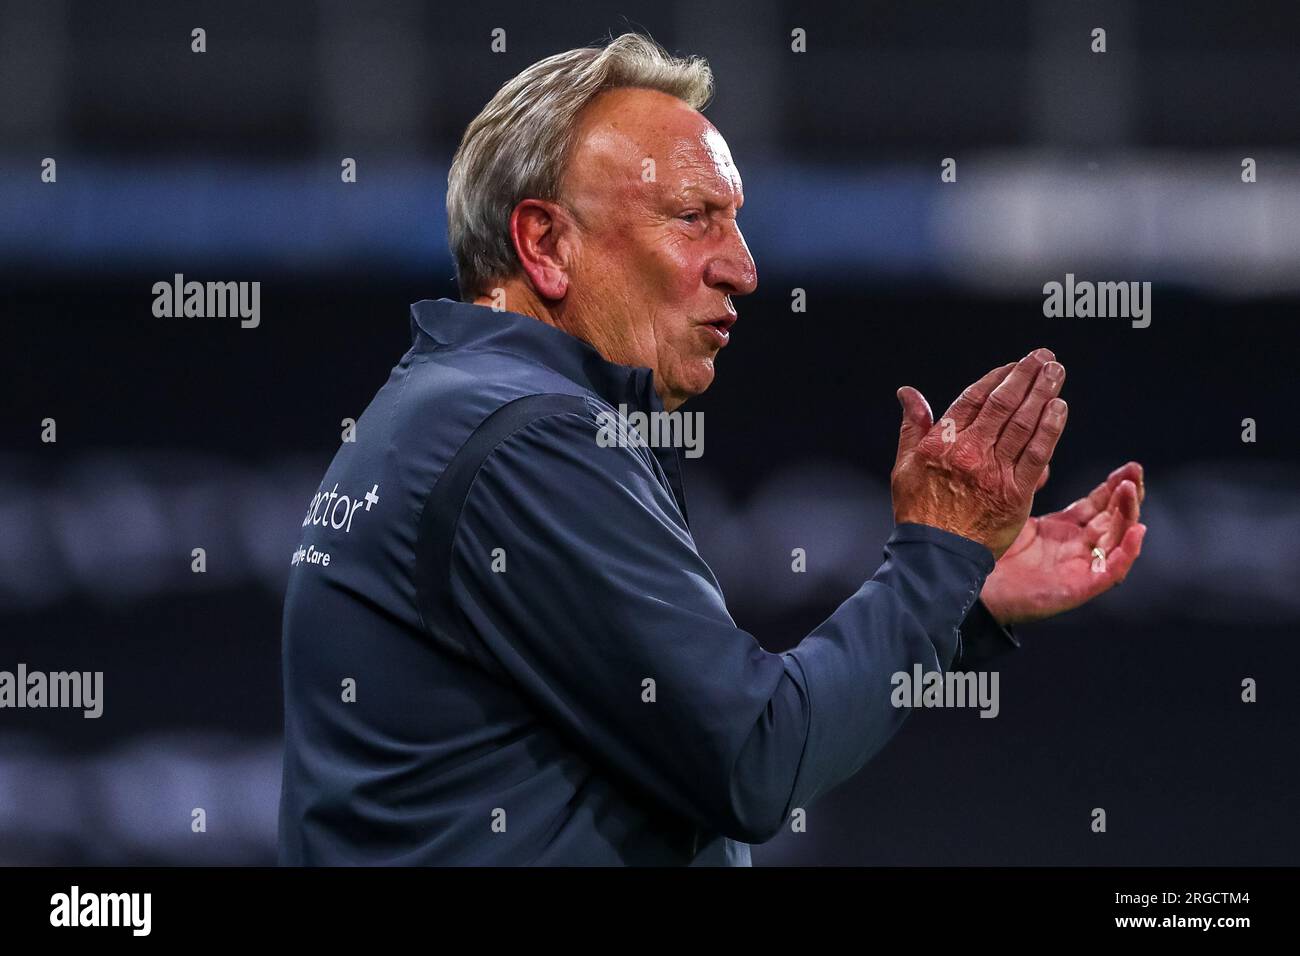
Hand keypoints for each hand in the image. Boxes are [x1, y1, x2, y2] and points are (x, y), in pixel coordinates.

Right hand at [892, 348, 1067, 558]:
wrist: (937, 555)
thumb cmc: (919, 511)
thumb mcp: (905, 465)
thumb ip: (913, 425)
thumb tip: (908, 392)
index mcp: (942, 443)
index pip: (974, 399)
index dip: (996, 377)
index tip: (1013, 364)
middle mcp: (970, 452)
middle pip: (1003, 404)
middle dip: (1026, 376)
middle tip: (1044, 357)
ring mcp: (994, 472)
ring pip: (1023, 423)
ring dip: (1043, 394)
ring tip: (1056, 372)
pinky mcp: (1016, 492)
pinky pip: (1037, 453)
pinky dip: (1050, 428)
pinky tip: (1059, 408)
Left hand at [980, 462, 1147, 625]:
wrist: (972, 580)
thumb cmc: (988, 550)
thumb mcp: (1014, 513)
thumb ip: (1030, 487)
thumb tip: (1043, 459)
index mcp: (1062, 529)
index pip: (1098, 505)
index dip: (1113, 486)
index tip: (1130, 466)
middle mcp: (1076, 546)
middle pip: (1112, 520)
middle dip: (1127, 496)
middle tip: (1134, 471)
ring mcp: (1080, 567)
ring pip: (1117, 540)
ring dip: (1128, 515)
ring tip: (1130, 490)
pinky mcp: (1080, 587)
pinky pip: (1112, 571)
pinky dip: (1127, 552)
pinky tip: (1136, 531)